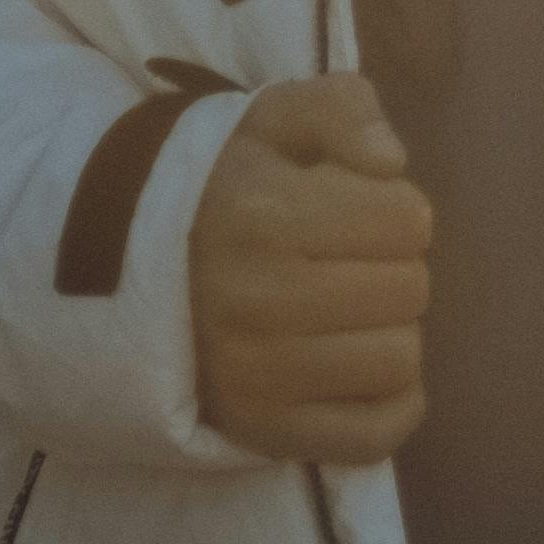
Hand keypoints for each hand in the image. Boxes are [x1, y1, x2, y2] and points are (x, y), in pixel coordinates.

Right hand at [189, 74, 431, 460]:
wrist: (133, 269)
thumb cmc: (224, 185)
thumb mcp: (273, 117)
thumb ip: (342, 109)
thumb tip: (392, 162)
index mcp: (262, 215)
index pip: (409, 220)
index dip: (394, 207)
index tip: (353, 209)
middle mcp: (257, 302)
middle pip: (410, 290)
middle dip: (391, 266)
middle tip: (345, 261)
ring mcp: (257, 377)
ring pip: (400, 360)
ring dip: (387, 330)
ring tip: (343, 310)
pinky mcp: (263, 432)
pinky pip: (376, 434)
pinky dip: (389, 403)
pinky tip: (357, 365)